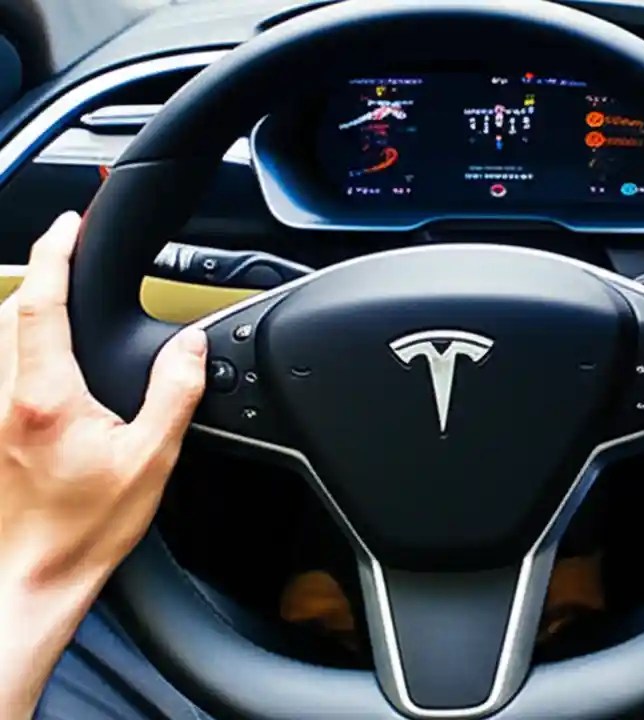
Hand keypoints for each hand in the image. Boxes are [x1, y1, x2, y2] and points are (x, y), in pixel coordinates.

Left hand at [0, 211, 205, 608]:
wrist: (30, 579)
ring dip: (18, 306)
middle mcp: (4, 399)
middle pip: (6, 310)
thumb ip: (173, 394)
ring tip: (51, 294)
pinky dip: (9, 344)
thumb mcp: (151, 461)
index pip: (40, 302)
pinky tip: (31, 356)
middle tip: (65, 254)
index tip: (69, 226)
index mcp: (45, 397)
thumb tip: (190, 347)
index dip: (54, 254)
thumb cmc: (85, 530)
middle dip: (35, 273)